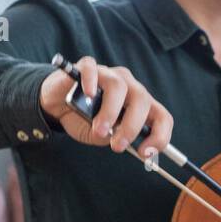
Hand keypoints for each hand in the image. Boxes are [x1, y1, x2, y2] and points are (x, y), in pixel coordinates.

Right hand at [39, 56, 172, 158]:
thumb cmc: (86, 122)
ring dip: (110, 112)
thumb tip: (132, 145)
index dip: (159, 136)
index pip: (162, 117)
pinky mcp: (86, 68)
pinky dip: (91, 82)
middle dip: (131, 127)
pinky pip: (92, 69)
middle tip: (116, 146)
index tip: (144, 153)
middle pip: (142, 100)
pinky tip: (88, 94)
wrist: (58, 108)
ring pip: (118, 86)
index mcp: (140, 105)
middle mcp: (129, 87)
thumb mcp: (106, 137)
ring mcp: (109, 74)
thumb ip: (120, 138)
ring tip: (99, 130)